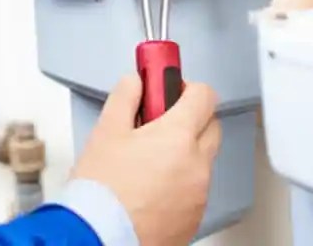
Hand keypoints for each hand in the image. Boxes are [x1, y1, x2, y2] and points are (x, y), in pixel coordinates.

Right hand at [70, 75, 221, 245]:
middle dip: (189, 117)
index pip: (204, 95)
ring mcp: (199, 192)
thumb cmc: (102, 189)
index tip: (169, 86)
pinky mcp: (195, 216)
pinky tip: (152, 186)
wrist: (102, 236)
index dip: (186, 87)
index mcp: (178, 136)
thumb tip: (135, 83)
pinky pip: (195, 188)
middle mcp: (197, 164)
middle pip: (210, 125)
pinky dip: (181, 181)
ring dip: (184, 152)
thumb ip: (125, 97)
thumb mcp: (105, 131)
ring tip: (148, 159)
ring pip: (202, 160)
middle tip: (158, 121)